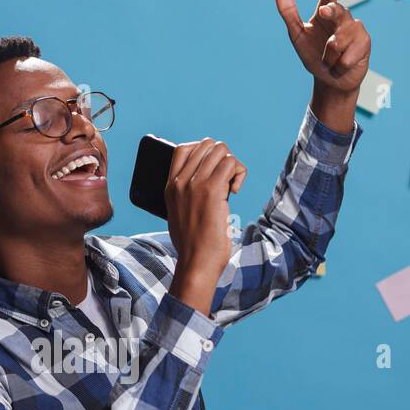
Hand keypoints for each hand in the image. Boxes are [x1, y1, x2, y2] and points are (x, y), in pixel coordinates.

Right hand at [165, 138, 246, 315]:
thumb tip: (201, 184)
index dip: (205, 154)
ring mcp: (195, 184)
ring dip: (233, 166)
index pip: (184, 148)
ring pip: (221, 151)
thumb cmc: (192, 245)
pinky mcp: (212, 190)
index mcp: (169, 187)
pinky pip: (231, 163)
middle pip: (207, 145)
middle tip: (226, 181)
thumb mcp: (179, 215)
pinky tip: (235, 191)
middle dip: (223, 159)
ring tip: (231, 187)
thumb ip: (185, 196)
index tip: (213, 172)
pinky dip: (239, 173)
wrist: (195, 264)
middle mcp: (180, 181)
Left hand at [273, 0, 370, 94]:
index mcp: (326, 13)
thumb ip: (288, 12)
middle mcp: (342, 17)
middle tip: (323, 12)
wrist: (330, 80)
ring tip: (329, 61)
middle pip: (337, 10)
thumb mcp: (297, 35)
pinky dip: (338, 65)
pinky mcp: (365, 43)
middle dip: (331, 11)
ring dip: (329, 57)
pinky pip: (347, 56)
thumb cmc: (314, 56)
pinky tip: (341, 66)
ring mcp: (356, 29)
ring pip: (338, 41)